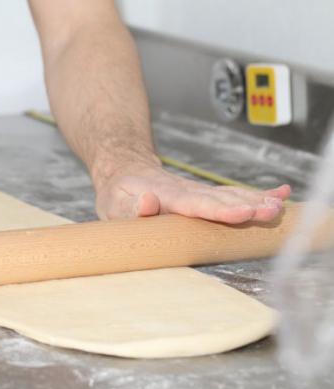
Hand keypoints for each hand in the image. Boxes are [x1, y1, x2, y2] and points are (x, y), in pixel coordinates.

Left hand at [94, 161, 290, 223]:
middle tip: (271, 213)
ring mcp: (198, 191)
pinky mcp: (204, 194)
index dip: (218, 210)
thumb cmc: (118, 194)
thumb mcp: (114, 204)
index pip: (194, 204)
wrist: (125, 169)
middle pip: (220, 199)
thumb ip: (130, 208)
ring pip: (230, 195)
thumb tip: (148, 202)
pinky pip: (232, 193)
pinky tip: (281, 194)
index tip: (240, 213)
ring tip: (279, 207)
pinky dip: (257, 193)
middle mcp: (186, 191)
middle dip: (247, 206)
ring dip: (256, 201)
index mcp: (165, 195)